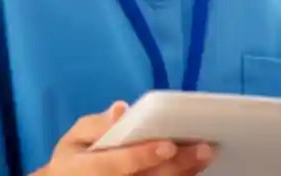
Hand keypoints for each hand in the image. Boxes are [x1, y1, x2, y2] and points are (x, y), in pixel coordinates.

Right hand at [33, 101, 215, 175]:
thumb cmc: (75, 159)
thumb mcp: (75, 139)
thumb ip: (95, 125)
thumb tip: (121, 110)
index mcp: (84, 169)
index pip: (117, 165)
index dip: (143, 156)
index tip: (168, 146)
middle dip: (177, 164)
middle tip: (204, 148)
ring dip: (185, 173)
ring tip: (205, 154)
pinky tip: (196, 167)